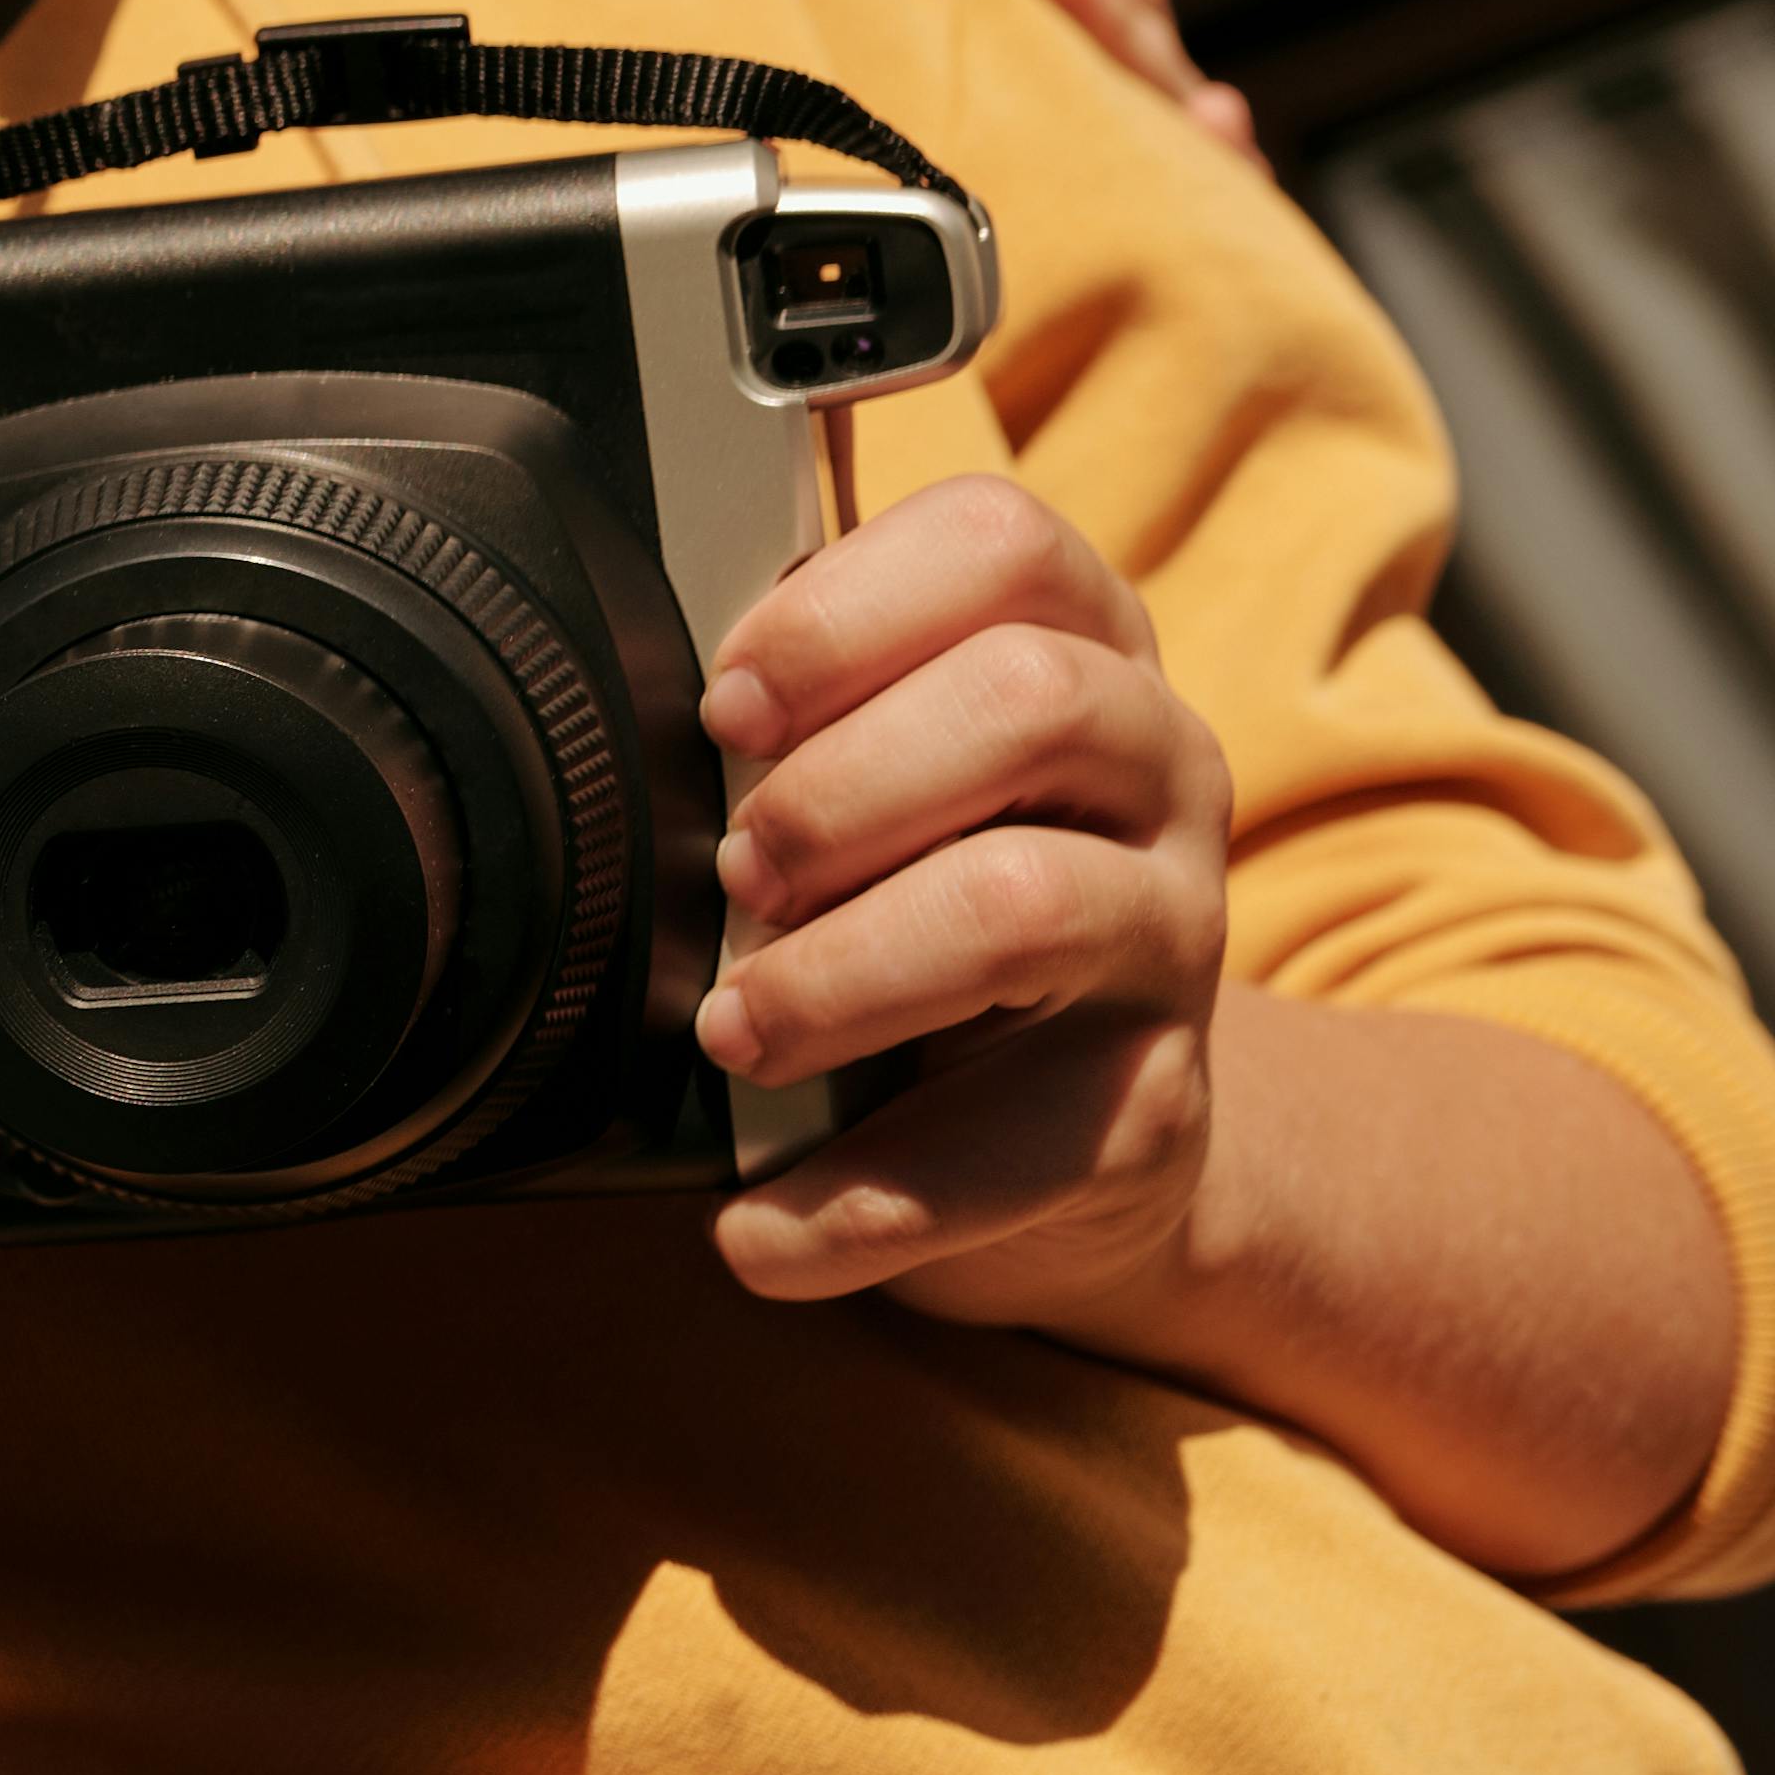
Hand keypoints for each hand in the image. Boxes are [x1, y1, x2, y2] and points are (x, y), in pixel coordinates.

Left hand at [698, 468, 1238, 1324]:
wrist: (1077, 1136)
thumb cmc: (924, 907)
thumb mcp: (874, 784)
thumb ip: (789, 720)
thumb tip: (602, 687)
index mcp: (1076, 653)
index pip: (1007, 545)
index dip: (850, 608)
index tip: (729, 704)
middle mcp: (1158, 776)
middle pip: (1033, 699)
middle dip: (842, 785)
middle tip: (733, 870)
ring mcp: (1172, 941)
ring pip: (1029, 901)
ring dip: (841, 971)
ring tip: (733, 1031)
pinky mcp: (1155, 1110)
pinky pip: (1013, 1146)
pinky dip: (856, 1199)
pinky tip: (756, 1228)